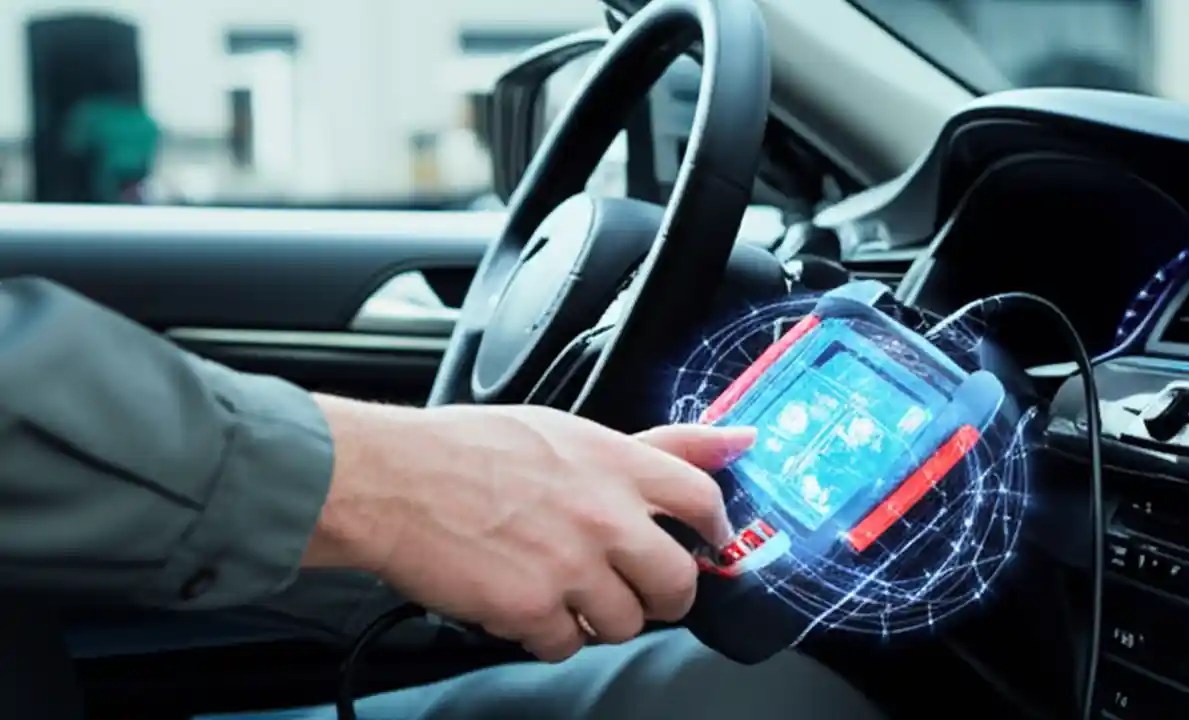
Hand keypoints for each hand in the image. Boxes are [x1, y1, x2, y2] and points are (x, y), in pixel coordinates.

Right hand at [303, 398, 754, 660]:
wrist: (389, 480)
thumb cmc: (465, 449)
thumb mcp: (567, 430)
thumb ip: (657, 444)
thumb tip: (737, 440)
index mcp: (614, 463)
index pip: (702, 501)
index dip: (713, 531)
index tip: (708, 545)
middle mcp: (604, 514)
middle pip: (678, 583)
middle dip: (662, 595)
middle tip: (635, 589)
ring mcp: (571, 565)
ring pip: (625, 624)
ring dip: (597, 617)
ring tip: (559, 589)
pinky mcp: (532, 608)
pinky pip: (566, 646)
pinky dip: (546, 635)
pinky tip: (521, 604)